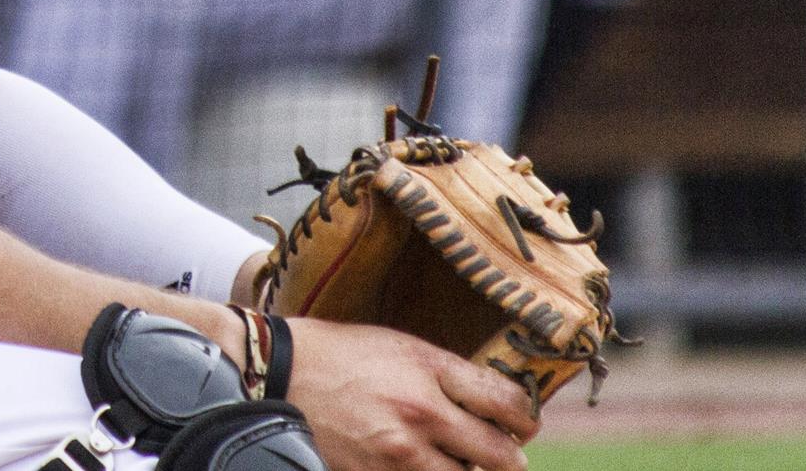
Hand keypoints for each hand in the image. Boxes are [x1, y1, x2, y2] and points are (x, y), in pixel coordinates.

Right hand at [285, 318, 536, 470]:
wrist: (280, 375)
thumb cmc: (342, 354)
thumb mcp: (402, 347)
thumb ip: (450, 375)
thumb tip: (494, 406)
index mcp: (430, 371)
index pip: (509, 405)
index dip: (526, 418)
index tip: (522, 422)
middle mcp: (421, 414)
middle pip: (499, 455)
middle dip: (508, 456)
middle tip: (504, 453)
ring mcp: (399, 454)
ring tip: (458, 459)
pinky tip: (423, 464)